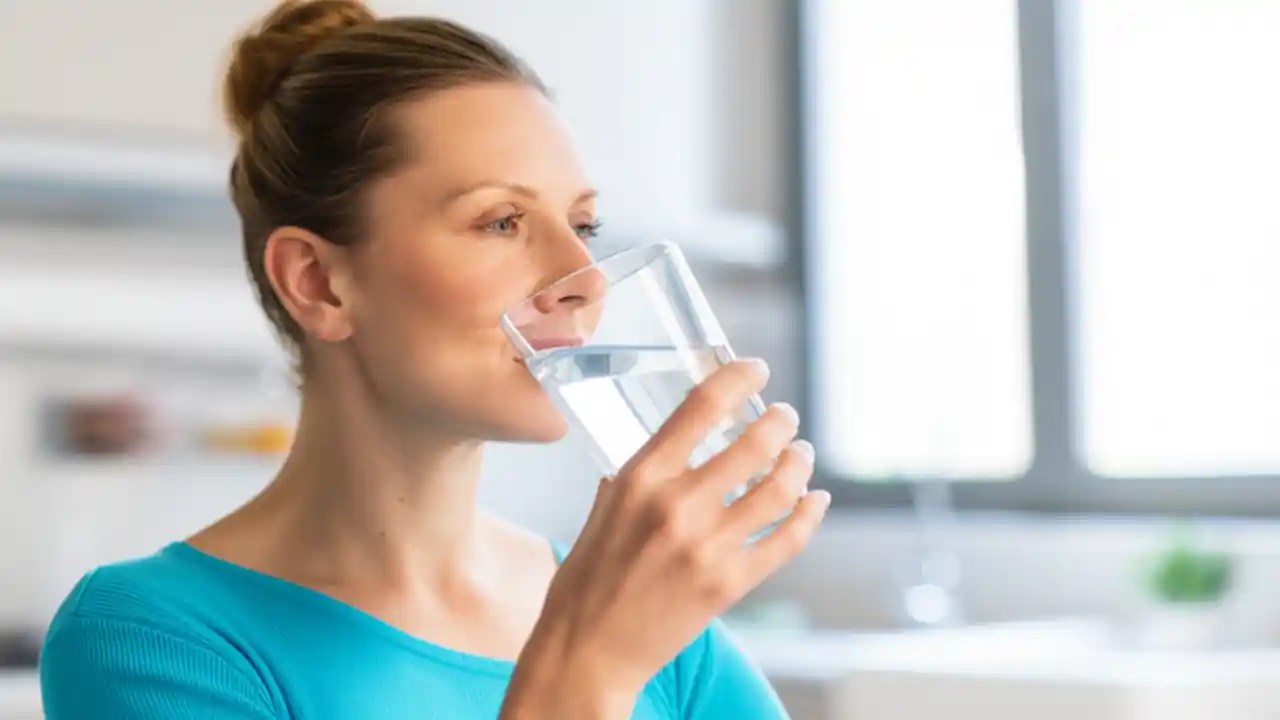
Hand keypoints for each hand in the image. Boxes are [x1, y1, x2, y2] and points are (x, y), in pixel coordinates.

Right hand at [504, 359, 828, 716]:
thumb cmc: (587, 580)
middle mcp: (676, 505)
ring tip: (801, 454)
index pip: (701, 405)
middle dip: (780, 421)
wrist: (588, 649)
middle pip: (753, 443)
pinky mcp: (728, 583)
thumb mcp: (601, 511)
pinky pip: (786, 539)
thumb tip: (666, 452)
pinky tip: (815, 501)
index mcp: (640, 477)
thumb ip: (636, 478)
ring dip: (799, 463)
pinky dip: (809, 515)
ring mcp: (706, 546)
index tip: (755, 368)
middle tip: (785, 417)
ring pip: (778, 488)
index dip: (738, 377)